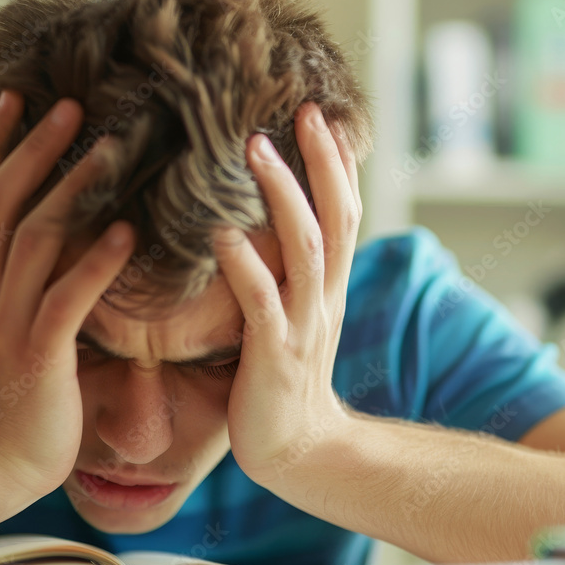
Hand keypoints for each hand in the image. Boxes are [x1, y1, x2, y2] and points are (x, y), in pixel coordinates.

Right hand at [0, 90, 134, 495]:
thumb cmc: (23, 389)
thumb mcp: (15, 322)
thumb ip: (32, 278)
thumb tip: (67, 234)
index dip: (2, 146)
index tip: (25, 99)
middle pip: (6, 202)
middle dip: (37, 149)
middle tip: (72, 103)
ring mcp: (9, 321)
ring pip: (36, 240)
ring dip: (73, 191)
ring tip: (111, 151)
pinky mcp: (39, 355)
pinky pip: (66, 300)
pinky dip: (95, 264)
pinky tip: (125, 234)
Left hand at [212, 102, 360, 482]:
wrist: (298, 452)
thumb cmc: (284, 384)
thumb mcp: (296, 321)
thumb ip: (286, 278)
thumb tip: (255, 231)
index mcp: (329, 290)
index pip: (343, 216)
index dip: (338, 167)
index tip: (321, 118)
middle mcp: (325, 300)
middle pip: (334, 219)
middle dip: (321, 164)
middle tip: (301, 113)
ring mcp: (304, 326)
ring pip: (304, 250)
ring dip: (284, 196)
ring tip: (256, 149)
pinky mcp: (274, 356)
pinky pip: (262, 305)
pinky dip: (245, 267)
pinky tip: (221, 234)